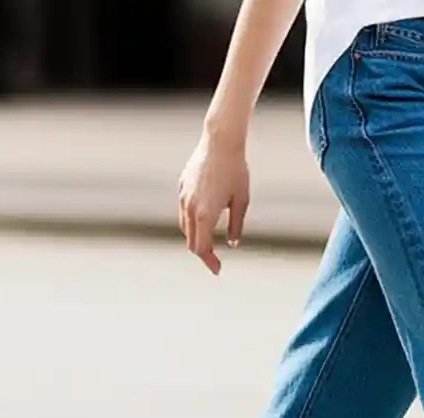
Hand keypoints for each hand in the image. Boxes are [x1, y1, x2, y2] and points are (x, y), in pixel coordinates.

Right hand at [178, 136, 249, 274]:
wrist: (220, 142)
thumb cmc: (236, 170)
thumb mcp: (242, 201)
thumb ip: (236, 226)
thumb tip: (232, 244)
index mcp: (205, 214)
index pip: (201, 248)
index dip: (209, 261)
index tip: (218, 270)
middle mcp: (190, 208)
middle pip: (191, 241)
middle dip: (203, 253)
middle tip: (216, 261)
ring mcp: (183, 197)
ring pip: (185, 227)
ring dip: (196, 238)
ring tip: (210, 243)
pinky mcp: (182, 187)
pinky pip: (184, 211)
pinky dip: (192, 223)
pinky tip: (203, 222)